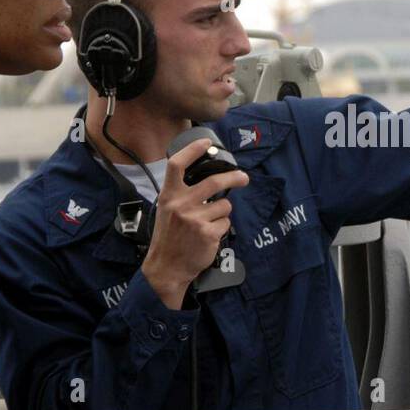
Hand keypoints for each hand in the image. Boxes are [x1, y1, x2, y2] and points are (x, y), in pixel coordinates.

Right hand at [141, 137, 248, 307]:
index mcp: (169, 195)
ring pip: (224, 206)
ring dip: (223, 213)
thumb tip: (209, 178)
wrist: (166, 267)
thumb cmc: (168, 237)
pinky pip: (225, 223)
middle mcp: (181, 204)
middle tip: (243, 178)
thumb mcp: (166, 210)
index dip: (193, 149)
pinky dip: (221, 228)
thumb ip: (182, 193)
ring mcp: (195, 219)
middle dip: (234, 178)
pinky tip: (208, 236)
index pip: (177, 164)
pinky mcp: (208, 233)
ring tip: (209, 223)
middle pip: (214, 181)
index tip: (207, 142)